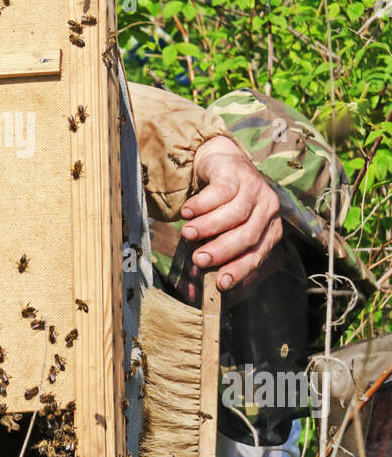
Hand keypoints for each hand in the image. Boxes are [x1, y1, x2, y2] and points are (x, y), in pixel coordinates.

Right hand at [180, 135, 282, 291]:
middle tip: (199, 259)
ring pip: (236, 213)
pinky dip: (202, 204)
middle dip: (222, 250)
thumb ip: (213, 256)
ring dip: (209, 226)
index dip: (239, 269)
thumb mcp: (223, 232)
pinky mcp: (237, 173)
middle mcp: (268, 209)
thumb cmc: (222, 206)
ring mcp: (255, 189)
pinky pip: (220, 192)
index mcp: (269, 229)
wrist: (222, 164)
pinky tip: (187, 212)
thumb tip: (192, 291)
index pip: (258, 254)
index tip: (220, 283)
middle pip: (248, 235)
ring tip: (187, 234)